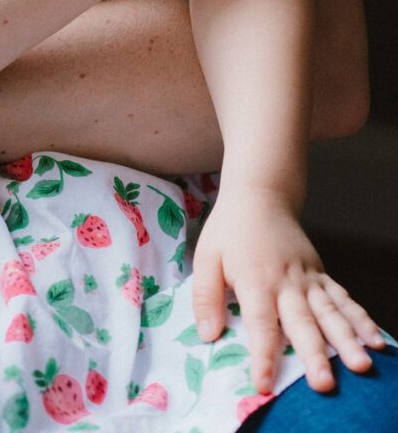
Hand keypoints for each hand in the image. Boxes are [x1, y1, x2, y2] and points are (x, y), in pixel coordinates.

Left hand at [192, 186, 384, 393]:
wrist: (261, 195)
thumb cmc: (230, 230)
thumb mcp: (206, 257)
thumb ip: (205, 296)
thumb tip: (208, 335)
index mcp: (256, 281)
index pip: (260, 324)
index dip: (262, 355)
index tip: (264, 384)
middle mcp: (286, 283)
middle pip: (302, 323)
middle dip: (314, 355)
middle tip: (324, 384)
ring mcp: (308, 279)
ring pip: (330, 313)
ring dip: (346, 340)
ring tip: (361, 365)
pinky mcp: (320, 274)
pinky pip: (343, 298)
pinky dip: (361, 319)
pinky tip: (375, 340)